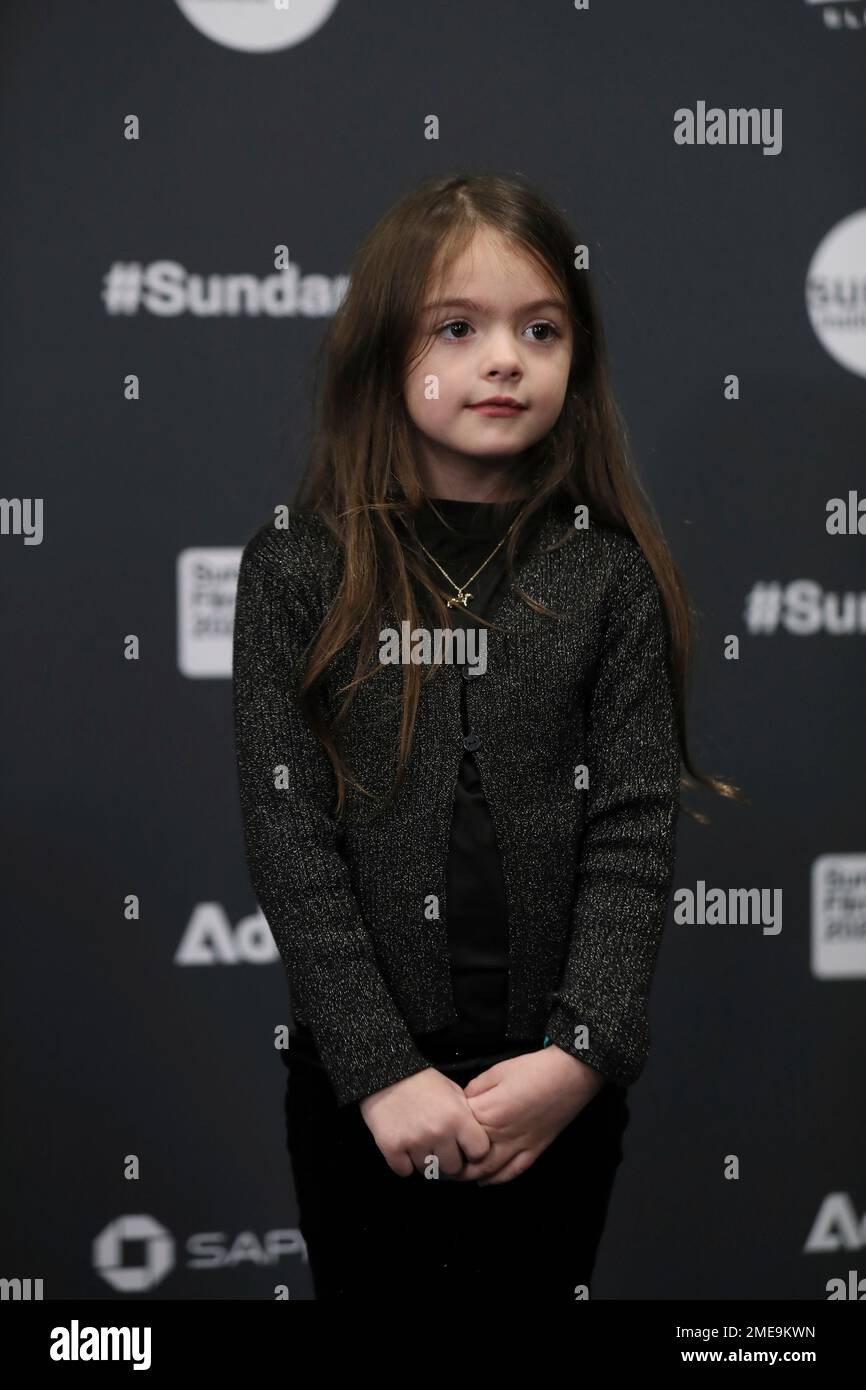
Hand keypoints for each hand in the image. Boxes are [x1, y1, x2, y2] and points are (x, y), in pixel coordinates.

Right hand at [358, 1066, 491, 1177]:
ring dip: (425, 1161)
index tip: (465, 1147)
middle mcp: (439, 1133)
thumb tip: (476, 1140)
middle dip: (448, 1159)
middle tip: (440, 1148)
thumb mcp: (453, 1091)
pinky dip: (404, 1163)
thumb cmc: (424, 1081)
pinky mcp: (392, 1148)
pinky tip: (404, 1147)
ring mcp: (414, 1142)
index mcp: (458, 1118)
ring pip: (428, 1171)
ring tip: (420, 1144)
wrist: (386, 1073)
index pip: (479, 1152)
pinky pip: (405, 1171)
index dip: (473, 1150)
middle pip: (453, 1168)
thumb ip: (467, 1116)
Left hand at [453, 1045, 605, 1185]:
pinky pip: (513, 1172)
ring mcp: (519, 1146)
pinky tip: (485, 1180)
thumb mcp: (497, 1070)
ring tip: (456, 1175)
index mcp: (489, 1112)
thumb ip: (475, 1088)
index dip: (447, 1131)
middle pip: (469, 1157)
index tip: (436, 1134)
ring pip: (488, 1171)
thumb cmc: (534, 1069)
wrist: (570, 1074)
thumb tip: (462, 1101)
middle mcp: (501, 1135)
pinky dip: (497, 1180)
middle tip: (438, 1162)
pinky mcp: (535, 1150)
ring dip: (470, 1176)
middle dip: (452, 1161)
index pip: (458, 1129)